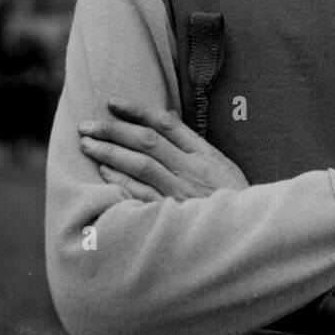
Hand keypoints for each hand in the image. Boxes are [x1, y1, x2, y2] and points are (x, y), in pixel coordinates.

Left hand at [78, 99, 248, 202]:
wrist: (247, 231)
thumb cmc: (232, 198)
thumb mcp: (221, 164)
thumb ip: (192, 142)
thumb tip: (165, 116)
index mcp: (203, 154)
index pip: (166, 124)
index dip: (137, 110)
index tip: (112, 103)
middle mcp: (191, 169)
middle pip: (147, 141)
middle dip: (113, 129)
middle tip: (86, 125)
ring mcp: (181, 191)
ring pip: (141, 164)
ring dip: (110, 152)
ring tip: (87, 144)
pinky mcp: (172, 213)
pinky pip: (142, 193)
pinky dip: (121, 181)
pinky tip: (103, 172)